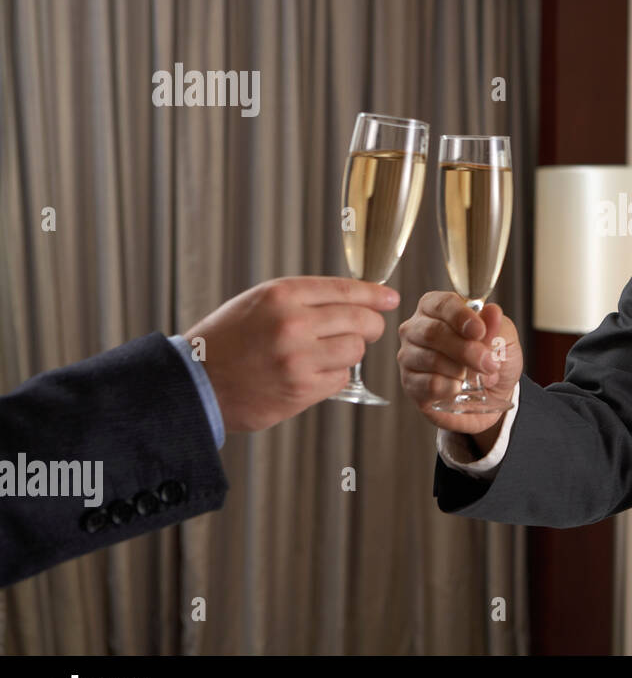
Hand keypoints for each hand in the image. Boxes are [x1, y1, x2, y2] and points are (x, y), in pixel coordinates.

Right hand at [183, 276, 400, 432]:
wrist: (194, 383)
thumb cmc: (228, 340)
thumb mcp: (259, 302)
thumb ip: (305, 298)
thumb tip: (358, 298)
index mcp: (282, 294)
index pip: (347, 289)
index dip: (375, 294)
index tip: (390, 298)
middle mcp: (293, 323)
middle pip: (362, 320)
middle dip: (370, 325)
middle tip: (366, 329)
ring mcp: (298, 358)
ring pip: (356, 350)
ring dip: (349, 352)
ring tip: (327, 353)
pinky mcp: (301, 389)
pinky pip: (340, 378)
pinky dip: (333, 376)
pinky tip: (311, 373)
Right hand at [397, 291, 522, 450]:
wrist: (493, 393)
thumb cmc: (493, 358)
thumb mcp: (504, 338)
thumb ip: (497, 326)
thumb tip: (492, 312)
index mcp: (438, 307)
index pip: (442, 304)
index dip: (461, 317)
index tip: (479, 331)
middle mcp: (417, 328)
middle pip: (433, 332)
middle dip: (465, 349)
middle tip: (487, 363)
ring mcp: (410, 356)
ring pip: (432, 360)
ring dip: (461, 371)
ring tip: (476, 377)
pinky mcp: (411, 383)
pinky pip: (429, 385)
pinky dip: (451, 387)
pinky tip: (460, 388)